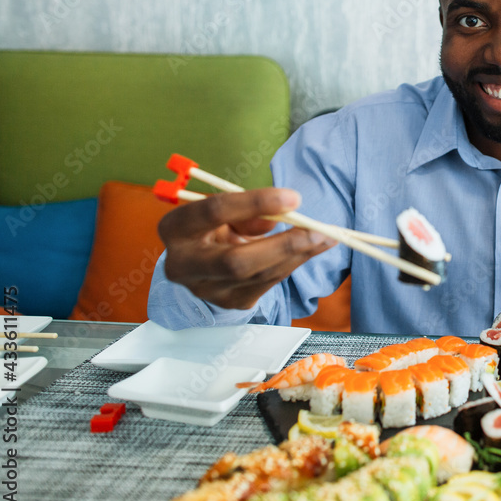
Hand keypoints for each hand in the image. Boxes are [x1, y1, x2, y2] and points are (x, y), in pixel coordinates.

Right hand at [158, 188, 335, 309]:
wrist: (199, 262)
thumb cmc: (213, 226)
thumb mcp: (224, 211)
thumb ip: (248, 212)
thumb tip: (283, 215)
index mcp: (175, 229)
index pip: (214, 212)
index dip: (255, 203)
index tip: (293, 197)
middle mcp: (184, 266)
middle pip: (236, 262)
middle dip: (282, 246)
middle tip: (317, 231)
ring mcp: (206, 291)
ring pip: (259, 276)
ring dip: (298, 256)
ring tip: (325, 237)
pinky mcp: (231, 303)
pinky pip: (269, 284)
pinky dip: (295, 264)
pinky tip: (314, 248)